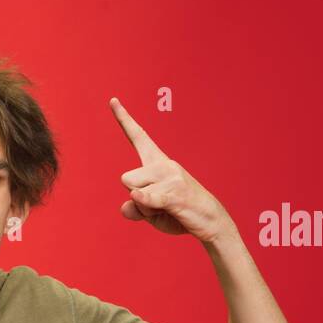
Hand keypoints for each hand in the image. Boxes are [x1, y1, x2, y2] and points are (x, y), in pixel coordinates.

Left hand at [109, 97, 233, 242]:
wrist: (210, 222)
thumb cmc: (178, 214)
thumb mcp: (151, 211)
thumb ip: (134, 208)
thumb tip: (127, 204)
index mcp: (157, 162)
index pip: (138, 137)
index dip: (124, 119)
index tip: (112, 100)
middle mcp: (164, 164)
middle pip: (126, 178)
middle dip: (135, 197)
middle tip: (158, 205)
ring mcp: (171, 177)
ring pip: (133, 191)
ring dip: (144, 207)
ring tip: (166, 209)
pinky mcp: (175, 194)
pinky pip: (149, 197)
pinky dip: (144, 201)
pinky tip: (142, 198)